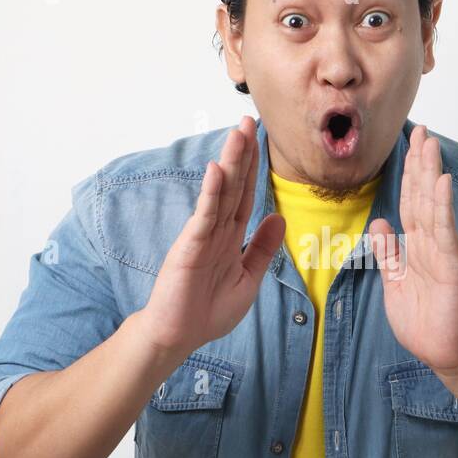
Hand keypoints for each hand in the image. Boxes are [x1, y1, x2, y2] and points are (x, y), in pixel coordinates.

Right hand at [136, 115, 284, 358]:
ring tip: (237, 134)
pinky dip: (211, 194)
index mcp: (230, 237)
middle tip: (249, 120)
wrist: (178, 336)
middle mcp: (216, 231)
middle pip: (233, 185)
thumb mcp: (248, 278)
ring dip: (230, 163)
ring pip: (220, 194)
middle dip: (241, 153)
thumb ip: (262, 249)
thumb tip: (278, 217)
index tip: (260, 139)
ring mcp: (202, 236)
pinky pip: (204, 217)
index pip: (245, 195)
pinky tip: (218, 171)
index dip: (253, 168)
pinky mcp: (190, 248)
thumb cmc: (208, 311)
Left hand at [368, 124, 457, 377]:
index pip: (411, 202)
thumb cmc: (424, 322)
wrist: (445, 353)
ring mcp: (444, 252)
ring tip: (431, 145)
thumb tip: (380, 224)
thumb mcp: (395, 282)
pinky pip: (445, 231)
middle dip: (422, 163)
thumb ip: (388, 253)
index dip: (408, 174)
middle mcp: (433, 243)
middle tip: (422, 129)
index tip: (408, 145)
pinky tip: (443, 182)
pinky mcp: (453, 266)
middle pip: (425, 195)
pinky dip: (444, 206)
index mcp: (417, 246)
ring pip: (435, 206)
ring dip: (432, 173)